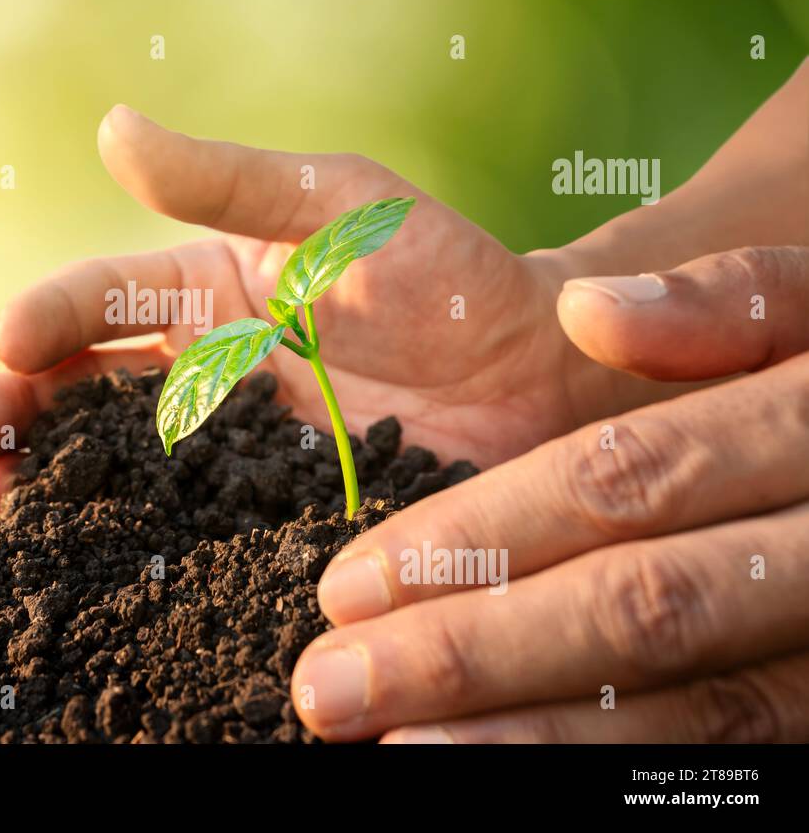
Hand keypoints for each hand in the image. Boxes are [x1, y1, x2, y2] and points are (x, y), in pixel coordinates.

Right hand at [0, 106, 658, 511]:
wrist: (534, 375)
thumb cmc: (443, 271)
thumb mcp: (334, 202)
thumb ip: (227, 179)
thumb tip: (111, 126)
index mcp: (205, 291)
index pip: (104, 299)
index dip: (51, 316)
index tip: (9, 339)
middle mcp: (202, 373)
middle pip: (86, 388)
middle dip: (18, 405)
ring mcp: (229, 452)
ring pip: (116, 464)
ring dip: (49, 476)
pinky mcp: (264, 515)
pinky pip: (183, 529)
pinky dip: (127, 541)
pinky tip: (82, 557)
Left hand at [293, 246, 808, 741]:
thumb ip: (722, 303)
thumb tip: (589, 311)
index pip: (620, 482)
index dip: (477, 535)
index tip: (350, 584)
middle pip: (639, 608)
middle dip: (475, 655)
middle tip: (332, 690)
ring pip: (698, 708)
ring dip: (536, 740)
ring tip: (399, 752)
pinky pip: (737, 751)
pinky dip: (612, 768)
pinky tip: (499, 768)